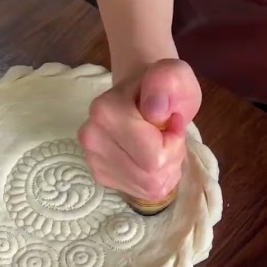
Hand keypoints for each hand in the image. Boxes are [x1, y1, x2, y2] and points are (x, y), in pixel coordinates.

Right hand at [79, 59, 202, 201]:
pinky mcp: (101, 176)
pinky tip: (150, 157)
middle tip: (168, 133)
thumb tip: (155, 112)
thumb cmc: (161, 85)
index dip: (175, 143)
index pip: (154, 155)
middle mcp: (92, 138)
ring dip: (165, 169)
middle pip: (151, 175)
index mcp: (105, 111)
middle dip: (171, 158)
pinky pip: (141, 191)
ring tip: (160, 143)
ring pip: (148, 186)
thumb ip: (166, 84)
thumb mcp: (174, 75)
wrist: (142, 91)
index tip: (173, 121)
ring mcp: (93, 159)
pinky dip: (155, 178)